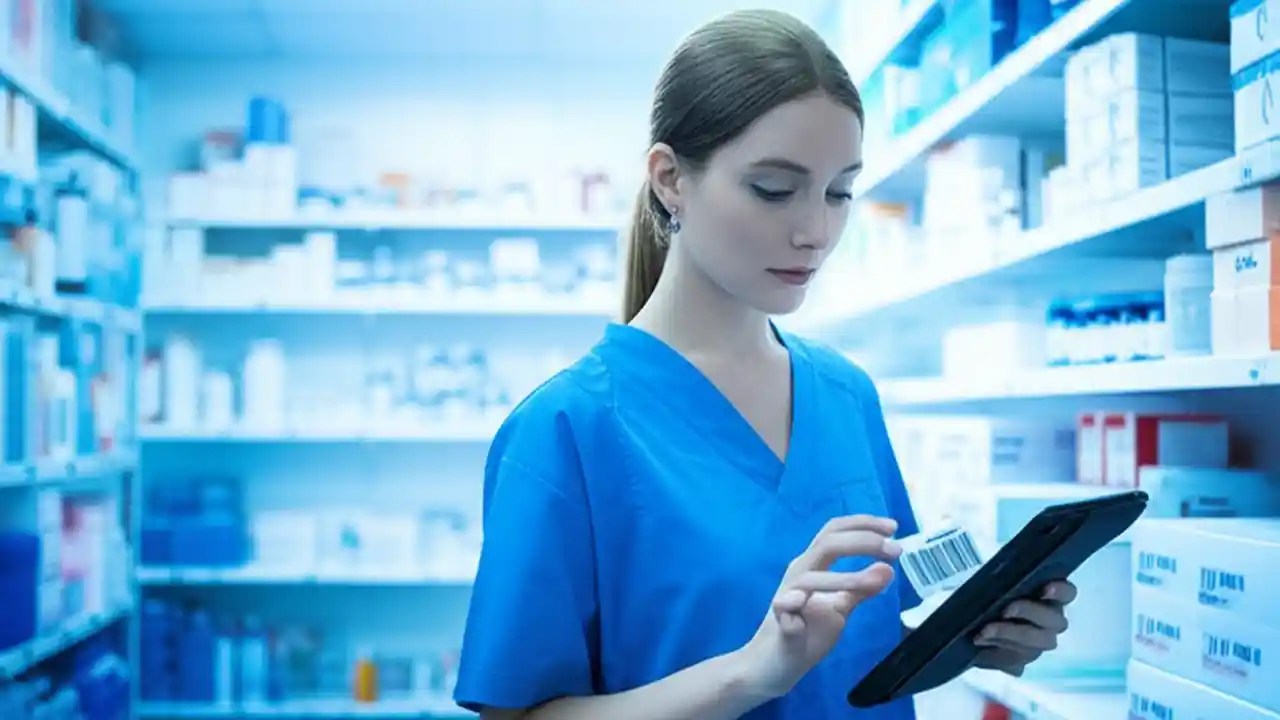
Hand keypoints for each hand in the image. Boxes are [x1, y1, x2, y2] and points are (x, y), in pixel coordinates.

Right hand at [738, 515, 902, 699]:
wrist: (774, 663)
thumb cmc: (807, 631)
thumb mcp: (842, 606)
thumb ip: (862, 589)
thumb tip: (888, 568)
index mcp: (813, 565)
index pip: (835, 532)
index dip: (863, 524)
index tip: (892, 527)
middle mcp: (799, 573)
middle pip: (827, 543)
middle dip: (863, 542)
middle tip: (895, 550)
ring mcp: (786, 596)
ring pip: (810, 577)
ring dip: (845, 577)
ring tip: (873, 581)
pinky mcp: (779, 621)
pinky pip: (783, 607)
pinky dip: (792, 604)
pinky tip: (804, 605)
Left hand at [974, 580, 1076, 675]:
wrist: (966, 619)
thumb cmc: (985, 593)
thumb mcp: (991, 583)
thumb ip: (1004, 583)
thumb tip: (1004, 584)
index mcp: (1050, 596)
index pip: (1067, 593)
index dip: (1060, 591)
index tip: (1045, 589)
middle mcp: (1050, 621)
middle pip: (1055, 622)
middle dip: (1030, 613)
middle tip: (1006, 610)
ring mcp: (1037, 643)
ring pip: (1037, 643)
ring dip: (1010, 635)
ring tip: (985, 630)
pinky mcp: (1019, 660)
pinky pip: (1015, 662)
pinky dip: (997, 653)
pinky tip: (981, 643)